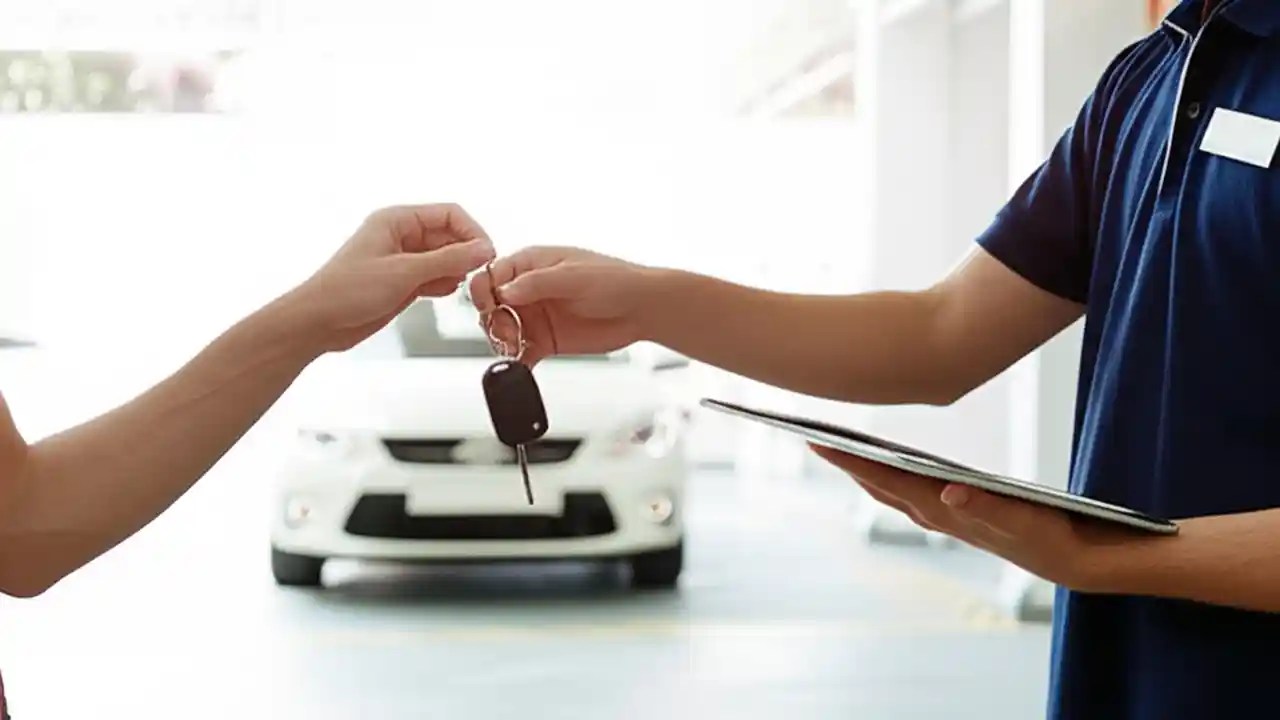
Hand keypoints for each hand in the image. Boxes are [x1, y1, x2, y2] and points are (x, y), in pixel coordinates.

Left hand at [293, 204, 494, 350]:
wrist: (318, 322)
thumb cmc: (346, 291)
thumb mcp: (404, 272)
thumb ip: (448, 260)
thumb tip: (482, 249)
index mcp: (397, 220)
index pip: (449, 214)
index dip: (472, 231)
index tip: (486, 253)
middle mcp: (401, 236)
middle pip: (450, 236)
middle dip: (466, 253)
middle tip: (479, 273)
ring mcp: (403, 260)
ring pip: (444, 258)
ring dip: (457, 270)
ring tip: (459, 285)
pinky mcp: (402, 282)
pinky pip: (435, 277)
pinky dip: (444, 284)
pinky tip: (444, 293)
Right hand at [468, 246, 656, 363]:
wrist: (642, 309)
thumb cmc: (615, 280)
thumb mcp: (574, 276)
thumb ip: (537, 283)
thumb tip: (504, 290)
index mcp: (531, 264)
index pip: (491, 276)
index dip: (485, 292)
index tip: (491, 308)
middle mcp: (529, 290)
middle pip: (491, 306)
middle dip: (493, 321)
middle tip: (508, 334)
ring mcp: (536, 316)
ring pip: (501, 331)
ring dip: (502, 342)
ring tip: (515, 349)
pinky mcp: (545, 341)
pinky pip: (521, 353)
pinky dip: (516, 361)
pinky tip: (520, 365)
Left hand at [811, 445, 1145, 593]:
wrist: (1070, 560)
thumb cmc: (1046, 533)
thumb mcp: (1019, 517)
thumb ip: (985, 506)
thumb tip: (949, 494)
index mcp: (941, 510)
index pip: (885, 478)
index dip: (850, 459)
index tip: (816, 440)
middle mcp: (934, 514)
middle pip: (878, 483)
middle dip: (845, 461)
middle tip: (811, 436)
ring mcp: (942, 517)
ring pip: (890, 490)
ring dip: (863, 470)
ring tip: (838, 448)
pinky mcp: (955, 516)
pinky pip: (908, 494)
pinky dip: (889, 478)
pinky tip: (886, 468)